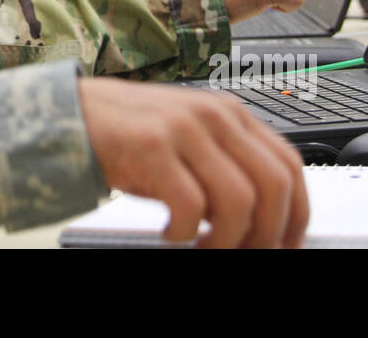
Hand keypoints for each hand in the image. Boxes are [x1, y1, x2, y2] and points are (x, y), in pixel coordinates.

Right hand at [77, 78, 307, 246]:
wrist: (70, 115)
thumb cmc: (128, 135)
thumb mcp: (189, 142)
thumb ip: (225, 167)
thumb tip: (261, 222)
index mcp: (229, 113)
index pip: (288, 163)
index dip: (296, 212)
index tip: (287, 244)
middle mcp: (213, 115)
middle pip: (274, 184)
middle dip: (268, 233)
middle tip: (246, 253)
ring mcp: (183, 128)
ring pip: (239, 200)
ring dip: (228, 240)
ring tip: (205, 248)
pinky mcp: (152, 146)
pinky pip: (190, 206)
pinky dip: (184, 233)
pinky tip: (170, 234)